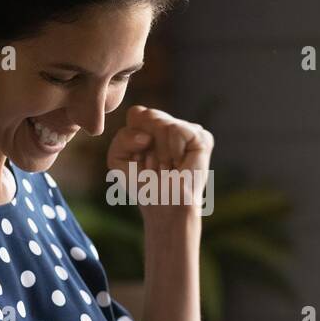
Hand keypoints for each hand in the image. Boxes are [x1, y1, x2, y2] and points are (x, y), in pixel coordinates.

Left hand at [106, 105, 213, 224]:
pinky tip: (179, 164)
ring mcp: (187, 129)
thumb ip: (121, 138)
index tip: (140, 160)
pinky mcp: (201, 136)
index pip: (137, 113)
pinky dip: (172, 151)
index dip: (133, 139)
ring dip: (160, 153)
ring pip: (161, 123)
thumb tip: (146, 136)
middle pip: (148, 115)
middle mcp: (171, 123)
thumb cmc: (143, 185)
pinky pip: (176, 130)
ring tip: (167, 167)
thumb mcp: (117, 159)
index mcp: (152, 126)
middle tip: (155, 166)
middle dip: (146, 146)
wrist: (164, 207)